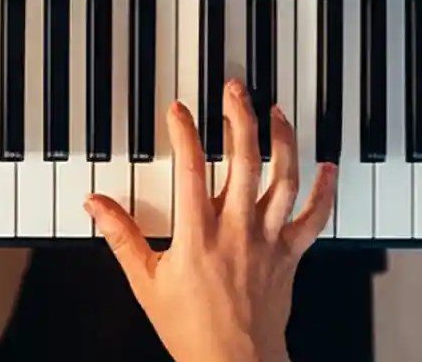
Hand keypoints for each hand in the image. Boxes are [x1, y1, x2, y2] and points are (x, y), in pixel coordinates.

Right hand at [85, 79, 336, 361]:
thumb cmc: (192, 330)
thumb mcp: (145, 282)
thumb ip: (121, 237)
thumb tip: (96, 204)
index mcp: (199, 235)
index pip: (193, 168)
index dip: (186, 132)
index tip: (179, 110)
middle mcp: (238, 230)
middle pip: (246, 161)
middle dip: (240, 118)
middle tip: (235, 90)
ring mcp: (269, 241)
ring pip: (284, 180)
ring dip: (282, 141)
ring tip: (275, 113)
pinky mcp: (290, 255)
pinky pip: (314, 219)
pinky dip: (324, 191)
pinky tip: (326, 167)